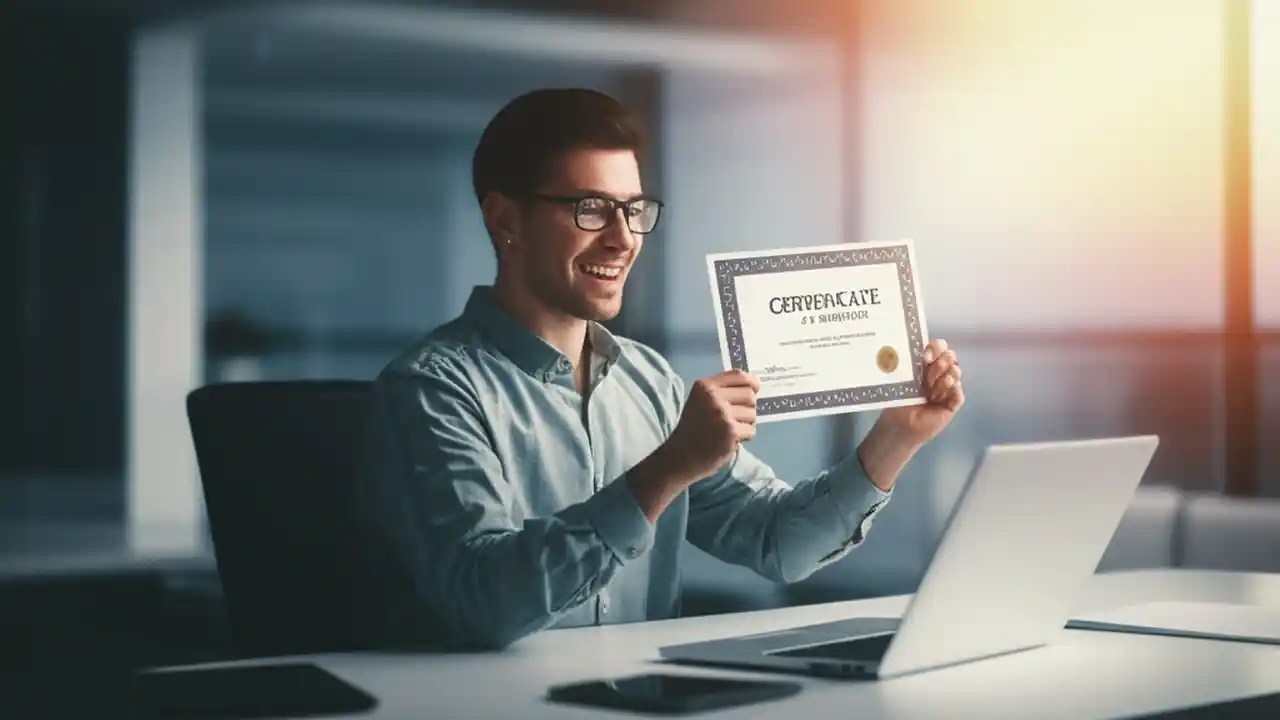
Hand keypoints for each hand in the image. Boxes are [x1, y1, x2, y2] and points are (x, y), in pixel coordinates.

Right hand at [659, 370, 760, 484]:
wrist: (680, 456)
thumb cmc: (693, 428)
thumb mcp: (700, 401)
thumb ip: (722, 390)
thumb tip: (755, 384)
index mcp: (704, 386)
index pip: (738, 376)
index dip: (751, 382)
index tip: (755, 388)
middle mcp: (713, 397)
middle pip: (749, 395)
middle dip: (747, 408)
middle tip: (735, 418)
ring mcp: (723, 414)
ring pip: (752, 414)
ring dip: (745, 424)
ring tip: (729, 430)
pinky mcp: (731, 432)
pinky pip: (750, 430)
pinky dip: (744, 437)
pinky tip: (729, 440)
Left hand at [857, 338, 964, 490]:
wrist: (900, 423)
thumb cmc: (900, 399)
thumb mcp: (904, 377)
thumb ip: (914, 363)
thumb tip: (921, 350)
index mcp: (928, 363)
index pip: (940, 346)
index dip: (936, 347)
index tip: (926, 355)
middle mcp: (940, 372)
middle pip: (951, 355)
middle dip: (940, 361)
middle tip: (928, 374)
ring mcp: (949, 387)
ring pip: (956, 371)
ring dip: (942, 378)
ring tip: (930, 391)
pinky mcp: (953, 402)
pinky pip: (959, 392)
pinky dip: (950, 391)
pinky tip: (938, 397)